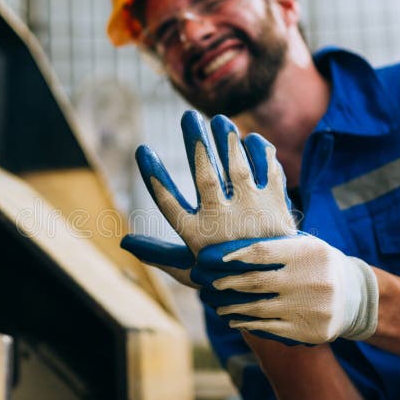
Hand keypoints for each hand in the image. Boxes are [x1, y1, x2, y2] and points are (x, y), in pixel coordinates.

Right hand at [121, 111, 297, 285]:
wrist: (272, 283)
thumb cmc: (221, 272)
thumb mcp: (186, 267)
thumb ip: (157, 252)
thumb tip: (123, 240)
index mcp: (197, 235)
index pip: (168, 202)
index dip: (154, 176)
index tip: (143, 150)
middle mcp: (223, 222)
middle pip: (204, 177)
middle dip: (195, 143)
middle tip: (188, 117)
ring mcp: (252, 212)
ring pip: (237, 169)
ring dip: (227, 140)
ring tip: (219, 120)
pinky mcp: (276, 204)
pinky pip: (268, 170)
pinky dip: (260, 152)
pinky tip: (250, 140)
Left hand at [193, 234, 379, 343]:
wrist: (355, 297)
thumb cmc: (319, 265)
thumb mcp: (307, 246)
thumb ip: (277, 246)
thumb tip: (231, 249)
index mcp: (308, 253)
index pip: (262, 252)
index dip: (237, 256)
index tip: (221, 261)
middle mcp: (311, 279)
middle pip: (256, 282)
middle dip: (230, 284)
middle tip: (215, 285)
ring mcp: (310, 307)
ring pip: (259, 308)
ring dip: (234, 307)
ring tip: (221, 306)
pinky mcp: (308, 330)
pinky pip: (269, 327)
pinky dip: (248, 324)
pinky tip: (236, 321)